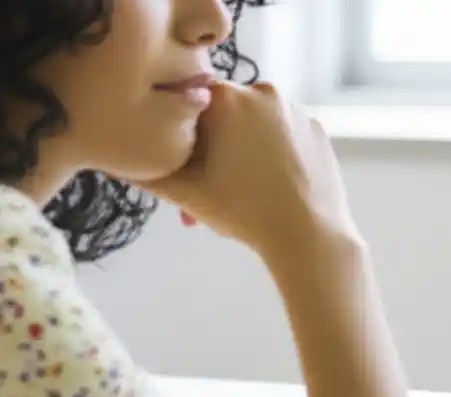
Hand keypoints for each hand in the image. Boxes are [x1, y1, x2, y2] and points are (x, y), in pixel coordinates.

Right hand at [139, 80, 359, 260]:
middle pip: (225, 116)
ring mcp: (295, 110)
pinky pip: (284, 135)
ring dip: (243, 152)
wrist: (310, 236)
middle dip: (214, 152)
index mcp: (226, 98)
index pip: (190, 105)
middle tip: (211, 192)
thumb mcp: (186, 192)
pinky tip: (271, 186)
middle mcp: (263, 92)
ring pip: (256, 125)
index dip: (184, 137)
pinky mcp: (317, 129)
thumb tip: (118, 159)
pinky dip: (273, 154)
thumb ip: (149, 170)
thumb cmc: (245, 213)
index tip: (188, 169)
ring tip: (241, 193)